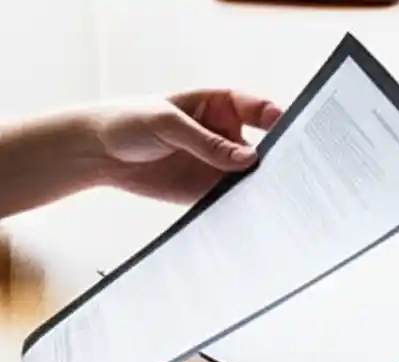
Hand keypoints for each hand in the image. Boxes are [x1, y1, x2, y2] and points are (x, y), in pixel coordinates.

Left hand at [96, 89, 282, 202]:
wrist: (97, 153)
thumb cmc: (128, 121)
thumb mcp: (168, 123)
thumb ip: (208, 142)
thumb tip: (248, 159)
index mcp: (222, 106)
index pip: (262, 110)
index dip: (280, 119)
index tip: (292, 133)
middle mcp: (227, 135)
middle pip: (266, 146)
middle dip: (279, 157)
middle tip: (289, 169)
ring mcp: (220, 164)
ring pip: (253, 176)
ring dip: (264, 185)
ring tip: (272, 194)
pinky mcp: (209, 190)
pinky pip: (234, 198)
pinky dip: (244, 205)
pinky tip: (253, 209)